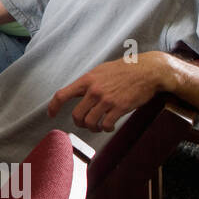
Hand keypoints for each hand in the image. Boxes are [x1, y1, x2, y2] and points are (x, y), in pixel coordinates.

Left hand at [48, 52, 173, 131]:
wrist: (147, 71)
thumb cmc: (125, 69)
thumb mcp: (101, 70)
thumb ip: (89, 82)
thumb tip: (78, 92)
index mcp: (87, 80)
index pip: (62, 95)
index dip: (53, 107)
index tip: (51, 114)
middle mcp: (94, 90)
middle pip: (77, 115)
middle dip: (79, 123)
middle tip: (85, 124)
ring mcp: (106, 100)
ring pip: (90, 122)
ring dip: (93, 128)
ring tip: (98, 126)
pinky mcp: (119, 107)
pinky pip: (106, 125)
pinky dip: (106, 128)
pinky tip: (109, 126)